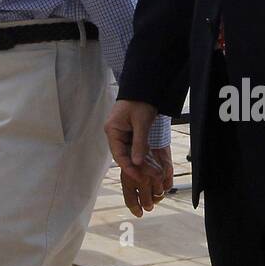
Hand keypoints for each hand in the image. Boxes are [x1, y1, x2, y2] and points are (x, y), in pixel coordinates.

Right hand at [105, 99, 164, 217]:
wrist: (144, 87)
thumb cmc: (140, 102)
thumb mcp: (141, 123)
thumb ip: (139, 143)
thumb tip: (137, 163)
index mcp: (112, 130)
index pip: (118, 154)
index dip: (128, 167)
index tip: (138, 177)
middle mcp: (114, 133)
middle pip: (124, 155)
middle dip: (136, 167)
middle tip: (148, 178)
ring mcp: (121, 132)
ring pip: (130, 152)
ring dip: (140, 162)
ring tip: (152, 173)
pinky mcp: (129, 132)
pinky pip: (134, 147)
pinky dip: (141, 154)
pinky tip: (150, 163)